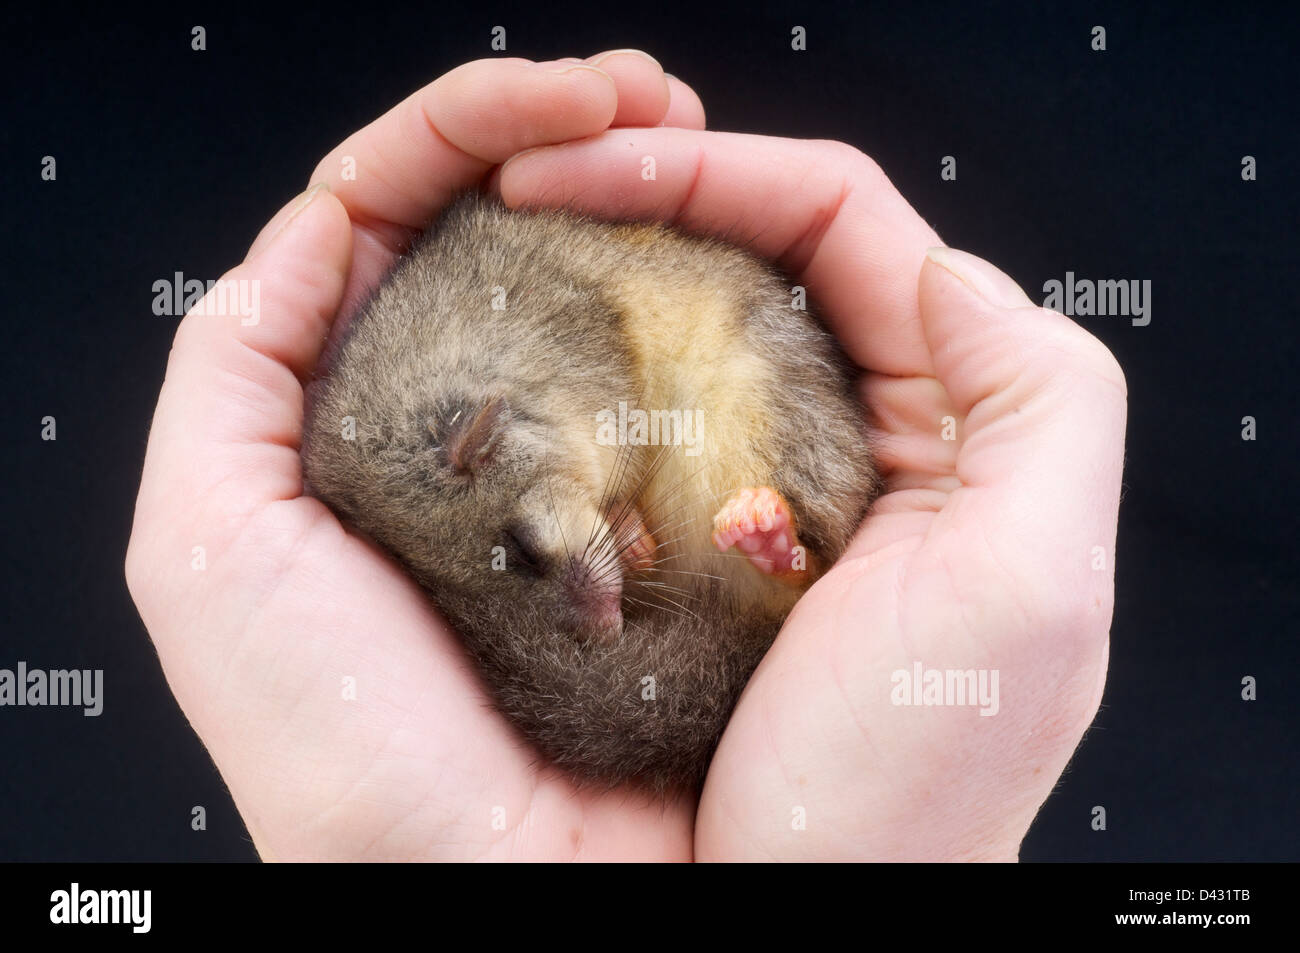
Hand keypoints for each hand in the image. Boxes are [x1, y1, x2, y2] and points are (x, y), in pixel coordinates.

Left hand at [126, 52, 707, 860]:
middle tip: (647, 94)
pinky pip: (674, 379)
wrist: (487, 886)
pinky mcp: (653, 514)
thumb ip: (234, 365)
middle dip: (572, 132)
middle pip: (507, 227)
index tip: (563, 100)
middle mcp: (468, 421)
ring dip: (648, 192)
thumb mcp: (210, 541)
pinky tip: (726, 259)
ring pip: (598, 285)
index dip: (472, 129)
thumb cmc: (340, 746)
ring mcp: (570, 463)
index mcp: (356, 408)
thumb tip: (319, 224)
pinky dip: (699, 306)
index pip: (394, 214)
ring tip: (692, 140)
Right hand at [500, 131, 1125, 859]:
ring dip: (595, 268)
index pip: (835, 223)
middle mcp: (848, 437)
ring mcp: (754, 484)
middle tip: (528, 177)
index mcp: (935, 419)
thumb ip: (1039, 394)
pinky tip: (516, 358)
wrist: (787, 916)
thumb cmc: (912, 786)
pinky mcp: (675, 540)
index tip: (594, 162)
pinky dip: (571, 368)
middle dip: (640, 191)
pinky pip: (625, 415)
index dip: (716, 166)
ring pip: (677, 322)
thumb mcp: (1031, 586)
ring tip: (504, 242)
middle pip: (748, 252)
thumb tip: (944, 269)